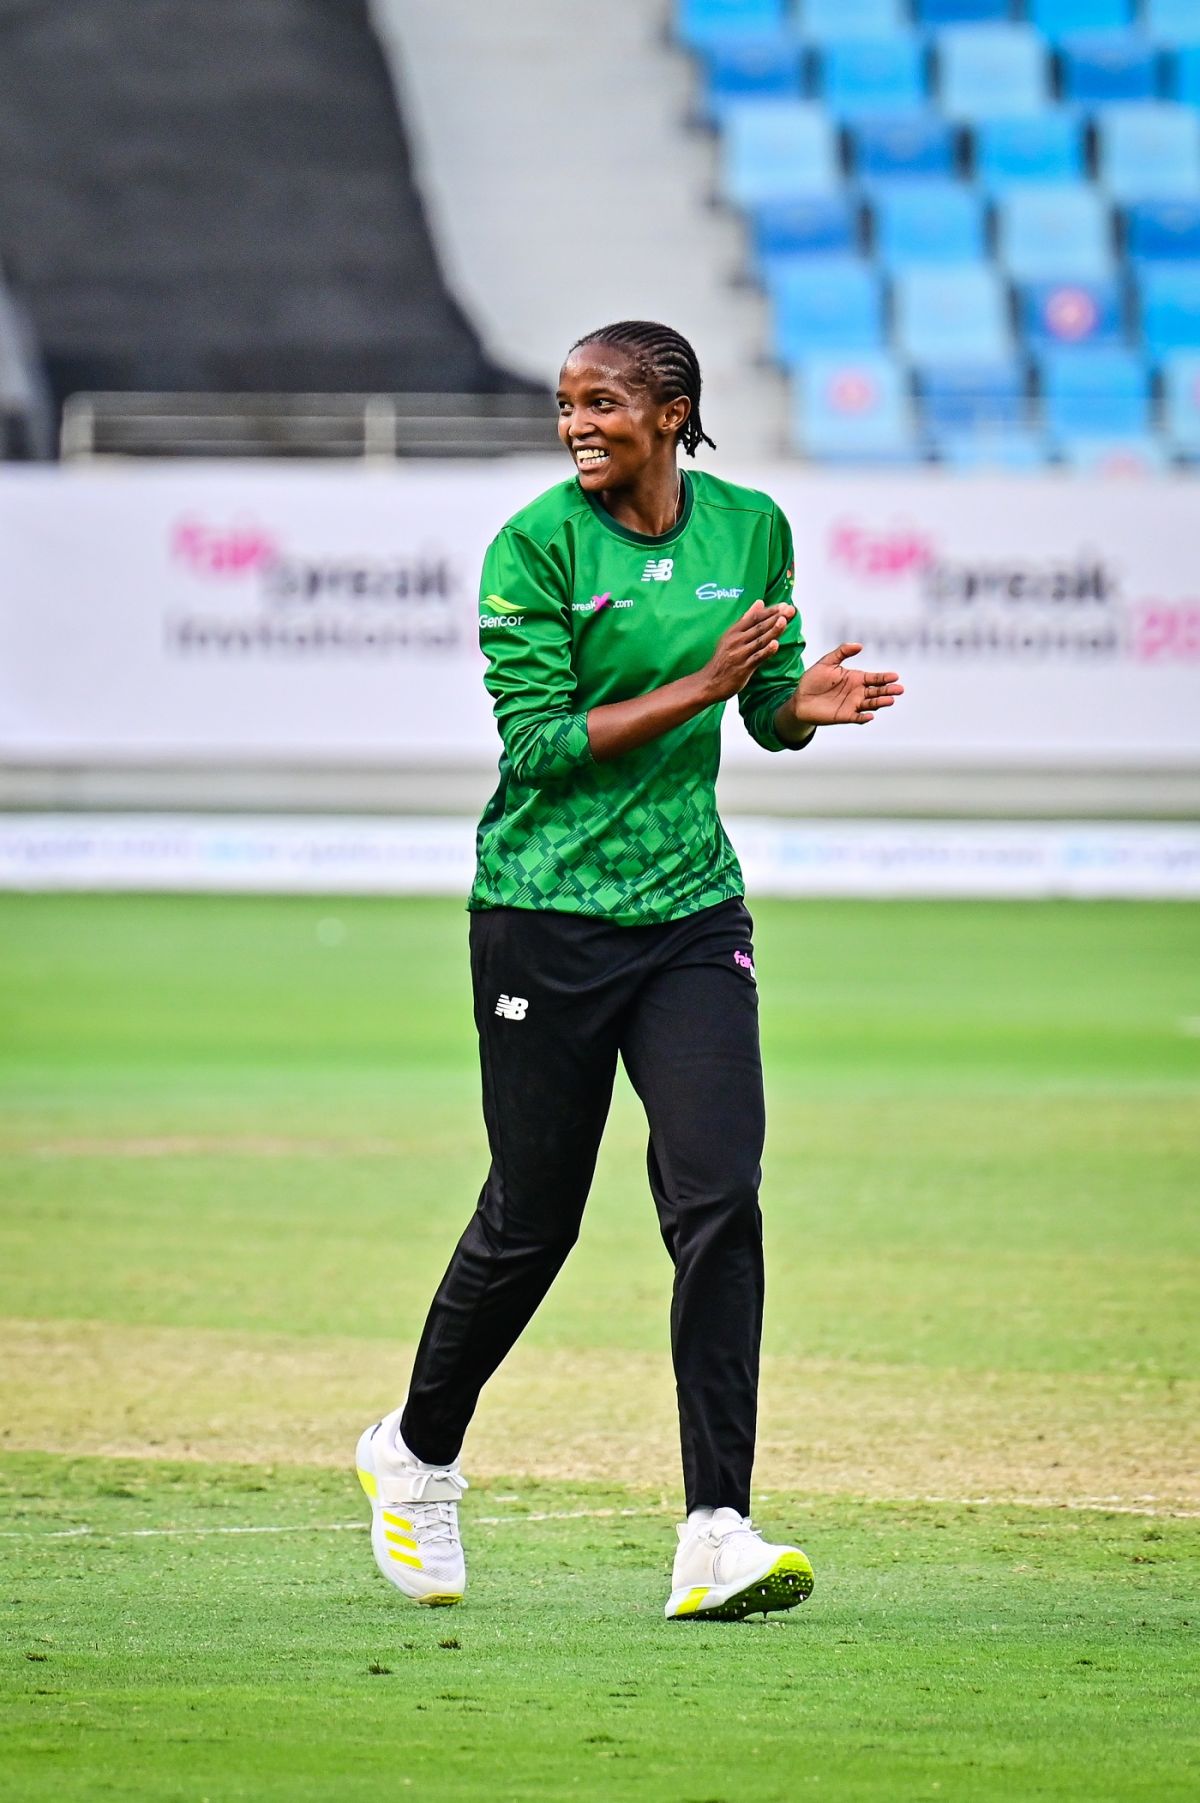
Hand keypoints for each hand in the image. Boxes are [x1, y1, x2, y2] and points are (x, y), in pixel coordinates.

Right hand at [700, 600, 794, 702]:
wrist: (710, 682)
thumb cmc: (723, 659)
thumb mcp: (731, 636)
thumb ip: (747, 619)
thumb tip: (760, 602)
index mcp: (734, 631)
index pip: (755, 617)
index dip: (770, 611)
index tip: (785, 605)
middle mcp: (736, 640)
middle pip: (759, 626)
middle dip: (776, 617)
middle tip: (791, 610)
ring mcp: (740, 654)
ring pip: (760, 640)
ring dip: (773, 630)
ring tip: (784, 620)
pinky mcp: (743, 668)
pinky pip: (757, 657)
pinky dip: (767, 651)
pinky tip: (776, 644)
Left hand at [788, 643, 902, 726]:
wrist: (800, 699)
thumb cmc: (813, 680)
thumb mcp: (827, 662)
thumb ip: (842, 652)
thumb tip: (859, 645)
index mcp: (856, 678)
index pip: (874, 678)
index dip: (885, 678)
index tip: (895, 676)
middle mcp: (857, 692)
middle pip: (877, 692)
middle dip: (888, 690)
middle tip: (899, 689)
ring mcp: (852, 704)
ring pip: (870, 704)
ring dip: (880, 703)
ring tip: (890, 700)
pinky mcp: (845, 716)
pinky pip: (857, 717)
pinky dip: (864, 717)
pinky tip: (870, 716)